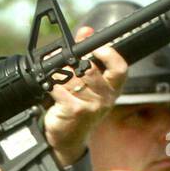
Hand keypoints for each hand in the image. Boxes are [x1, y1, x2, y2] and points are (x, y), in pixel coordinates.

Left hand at [43, 25, 127, 166]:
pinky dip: (51, 85)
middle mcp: (105, 98)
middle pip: (90, 69)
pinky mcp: (75, 111)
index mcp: (112, 89)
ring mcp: (91, 106)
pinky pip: (60, 88)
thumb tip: (86, 31)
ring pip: (72, 77)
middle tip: (64, 66)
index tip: (97, 48)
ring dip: (60, 75)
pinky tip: (49, 88)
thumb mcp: (87, 83)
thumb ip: (87, 54)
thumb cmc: (78, 107)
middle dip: (73, 64)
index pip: (120, 69)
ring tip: (55, 79)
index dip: (109, 55)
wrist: (68, 139)